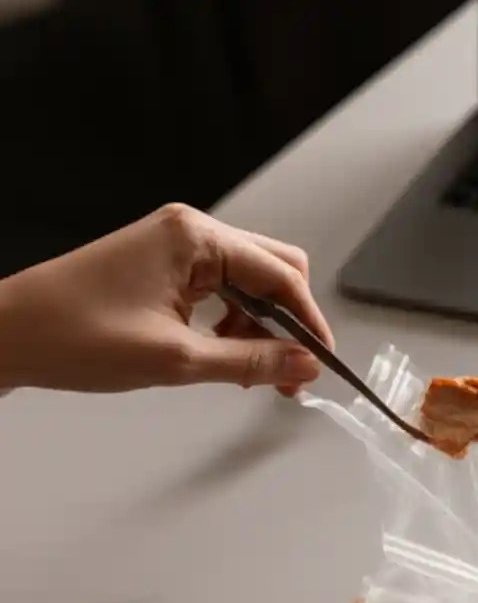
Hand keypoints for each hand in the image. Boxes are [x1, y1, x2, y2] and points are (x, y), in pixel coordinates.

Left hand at [0, 203, 333, 392]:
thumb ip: (251, 360)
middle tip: (290, 370)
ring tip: (252, 372)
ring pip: (249, 280)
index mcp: (196, 237)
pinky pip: (220, 287)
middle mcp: (190, 230)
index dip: (308, 320)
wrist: (6, 335)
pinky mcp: (162, 263)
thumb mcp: (176, 359)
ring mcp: (175, 245)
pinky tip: (224, 352)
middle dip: (288, 320)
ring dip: (260, 325)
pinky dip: (233, 320)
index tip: (321, 360)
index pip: (281, 274)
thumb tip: (304, 364)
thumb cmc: (74, 336)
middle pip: (274, 269)